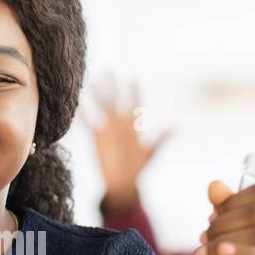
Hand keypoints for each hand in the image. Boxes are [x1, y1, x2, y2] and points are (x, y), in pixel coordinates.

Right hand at [83, 74, 172, 213]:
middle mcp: (120, 124)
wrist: (122, 183)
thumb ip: (161, 140)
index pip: (134, 104)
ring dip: (98, 96)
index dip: (134, 91)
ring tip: (92, 81)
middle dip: (113, 86)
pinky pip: (90, 123)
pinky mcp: (97, 138)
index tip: (133, 78)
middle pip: (116, 100)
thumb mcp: (150, 153)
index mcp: (134, 126)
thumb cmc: (137, 168)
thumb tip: (175, 126)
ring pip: (102, 108)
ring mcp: (108, 130)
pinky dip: (85, 115)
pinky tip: (79, 104)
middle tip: (109, 71)